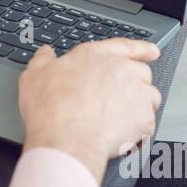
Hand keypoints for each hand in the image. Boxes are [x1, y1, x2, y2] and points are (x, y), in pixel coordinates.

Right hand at [17, 38, 161, 181]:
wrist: (67, 140)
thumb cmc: (52, 109)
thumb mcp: (35, 76)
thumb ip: (44, 60)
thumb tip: (46, 53)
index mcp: (96, 56)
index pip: (124, 45)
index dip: (140, 48)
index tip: (151, 51)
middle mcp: (121, 70)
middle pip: (141, 72)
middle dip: (135, 83)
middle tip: (118, 98)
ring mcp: (136, 94)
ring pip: (150, 97)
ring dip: (141, 105)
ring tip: (122, 119)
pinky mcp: (145, 119)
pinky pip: (150, 123)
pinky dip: (140, 130)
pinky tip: (124, 136)